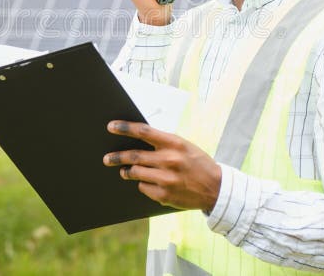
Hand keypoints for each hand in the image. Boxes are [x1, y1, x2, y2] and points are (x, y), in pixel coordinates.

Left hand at [103, 121, 220, 212]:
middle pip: (134, 156)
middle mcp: (169, 160)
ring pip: (135, 172)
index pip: (143, 132)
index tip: (111, 127)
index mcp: (174, 143)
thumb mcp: (184, 146)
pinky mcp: (164, 196)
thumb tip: (136, 138)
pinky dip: (143, 184)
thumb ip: (162, 142)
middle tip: (107, 158)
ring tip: (125, 170)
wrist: (216, 188)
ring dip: (127, 171)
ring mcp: (166, 179)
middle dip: (117, 157)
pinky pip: (143, 187)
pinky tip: (149, 182)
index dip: (125, 128)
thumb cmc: (197, 163)